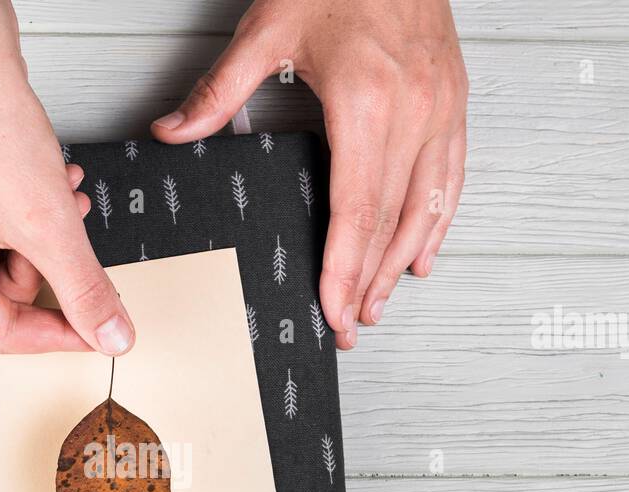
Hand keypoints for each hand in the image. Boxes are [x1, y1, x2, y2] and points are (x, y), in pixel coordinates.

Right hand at [0, 1, 133, 354]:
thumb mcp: (48, 223)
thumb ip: (84, 288)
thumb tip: (108, 333)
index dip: (56, 333)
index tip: (95, 332)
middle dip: (47, 263)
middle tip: (70, 234)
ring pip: (1, 261)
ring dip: (42, 236)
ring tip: (60, 199)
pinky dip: (25, 217)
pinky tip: (46, 187)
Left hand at [152, 0, 467, 347]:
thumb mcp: (269, 28)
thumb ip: (220, 91)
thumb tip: (173, 131)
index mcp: (367, 104)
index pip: (356, 213)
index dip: (344, 270)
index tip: (333, 310)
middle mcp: (414, 113)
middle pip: (391, 223)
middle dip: (369, 283)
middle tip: (353, 325)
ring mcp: (441, 108)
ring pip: (428, 207)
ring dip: (404, 263)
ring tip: (381, 302)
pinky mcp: (454, 99)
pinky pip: (453, 176)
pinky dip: (439, 221)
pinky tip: (425, 251)